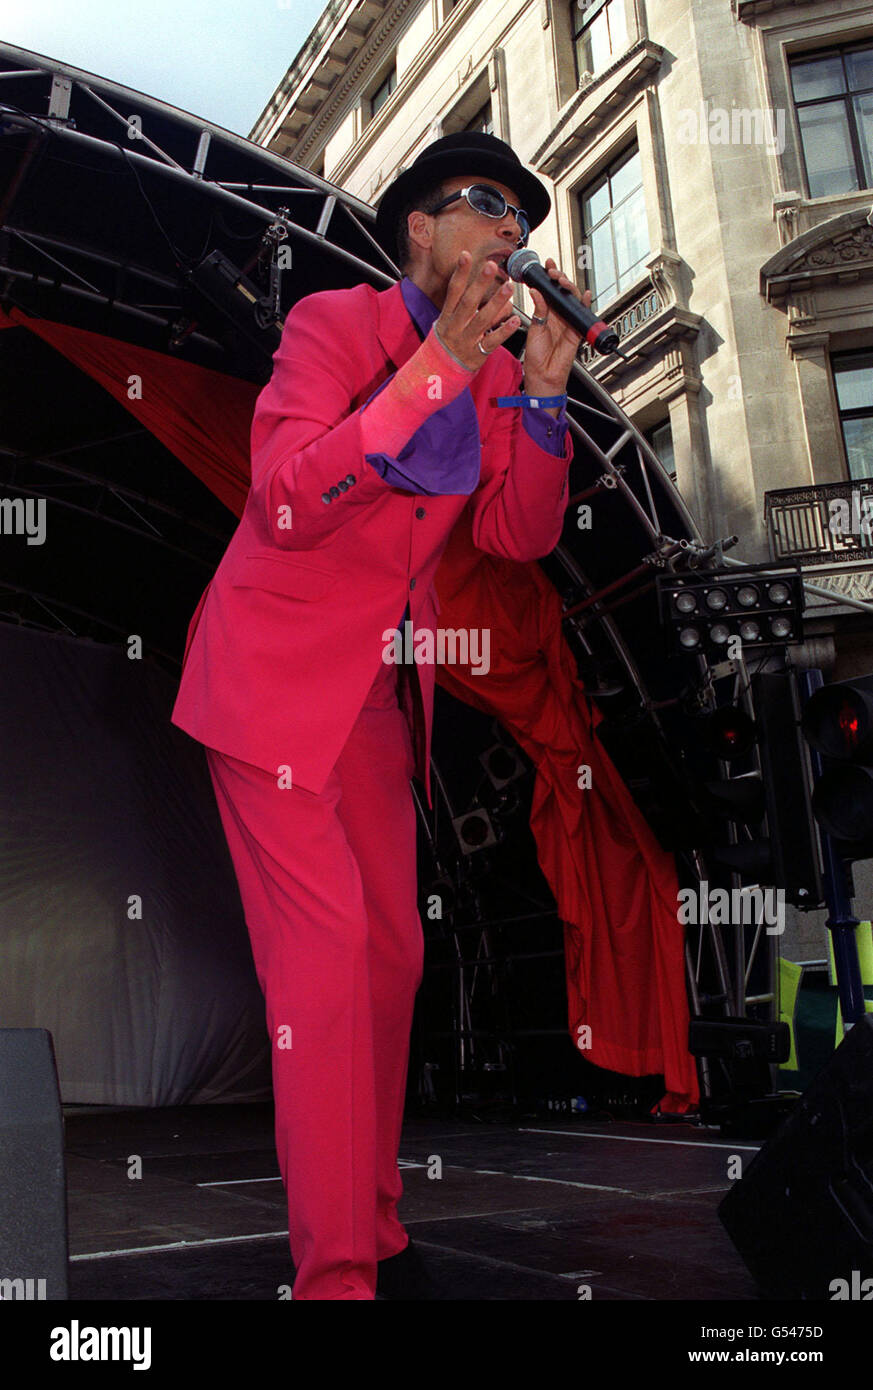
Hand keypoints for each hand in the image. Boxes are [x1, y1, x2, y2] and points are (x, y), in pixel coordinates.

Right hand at [434, 250, 519, 369]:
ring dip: (496, 303)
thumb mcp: (448, 322)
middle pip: (468, 302)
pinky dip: (504, 331)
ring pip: (482, 320)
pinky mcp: (477, 355)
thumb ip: (465, 307)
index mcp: (447, 317)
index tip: (466, 255)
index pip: (453, 291)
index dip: (459, 273)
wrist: (437, 373)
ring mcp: (466, 341)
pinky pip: (492, 341)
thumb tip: (484, 287)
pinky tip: (515, 320)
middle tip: (491, 266)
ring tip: (509, 288)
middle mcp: (455, 327)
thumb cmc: (447, 344)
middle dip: (479, 283)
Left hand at [523, 259, 591, 394]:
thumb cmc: (536, 355)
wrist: (543, 374)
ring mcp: (568, 321)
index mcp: (546, 312)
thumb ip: (539, 309)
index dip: (549, 276)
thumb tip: (536, 291)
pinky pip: (583, 315)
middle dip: (559, 278)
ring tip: (562, 280)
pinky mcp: (576, 330)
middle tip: (553, 272)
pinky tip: (585, 295)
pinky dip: (585, 304)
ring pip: (573, 299)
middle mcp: (558, 315)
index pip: (549, 290)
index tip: (546, 264)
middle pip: (563, 291)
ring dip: (569, 287)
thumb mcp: (535, 328)